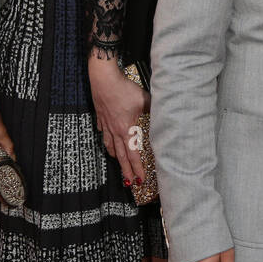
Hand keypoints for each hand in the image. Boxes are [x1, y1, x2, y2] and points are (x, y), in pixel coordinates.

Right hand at [88, 53, 147, 185]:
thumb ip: (153, 109)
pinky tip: (106, 138)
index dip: (137, 168)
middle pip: (120, 155)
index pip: (133, 154)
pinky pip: (102, 131)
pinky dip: (105, 138)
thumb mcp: (144, 99)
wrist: (103, 79)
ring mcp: (105, 124)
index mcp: (126, 129)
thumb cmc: (124, 89)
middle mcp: (115, 130)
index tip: (140, 180)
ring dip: (115, 156)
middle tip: (128, 182)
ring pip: (109, 145)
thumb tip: (162, 114)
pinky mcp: (100, 116)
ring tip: (118, 163)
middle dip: (125, 170)